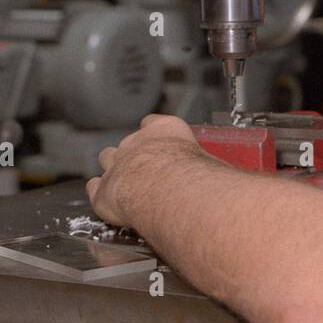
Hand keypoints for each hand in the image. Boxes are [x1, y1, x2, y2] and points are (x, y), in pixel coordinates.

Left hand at [86, 114, 204, 230]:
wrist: (168, 192)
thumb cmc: (194, 176)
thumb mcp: (213, 160)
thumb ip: (212, 163)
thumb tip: (228, 175)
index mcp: (165, 129)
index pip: (154, 123)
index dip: (154, 132)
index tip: (160, 140)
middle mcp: (137, 142)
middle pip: (129, 141)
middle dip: (134, 154)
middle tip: (146, 170)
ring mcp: (116, 164)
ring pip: (107, 158)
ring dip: (114, 168)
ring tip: (125, 182)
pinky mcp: (103, 190)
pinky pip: (94, 186)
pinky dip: (99, 191)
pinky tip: (108, 199)